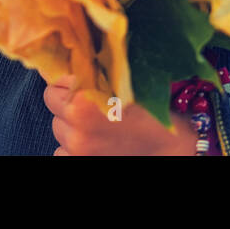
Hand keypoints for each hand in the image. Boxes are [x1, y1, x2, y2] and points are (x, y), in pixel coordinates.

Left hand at [43, 74, 198, 154]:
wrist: (176, 150)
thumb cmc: (156, 113)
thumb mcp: (126, 83)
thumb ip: (95, 73)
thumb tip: (66, 63)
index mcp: (84, 103)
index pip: (54, 84)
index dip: (69, 81)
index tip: (84, 83)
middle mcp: (76, 130)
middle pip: (53, 107)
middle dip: (69, 102)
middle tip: (94, 104)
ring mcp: (78, 152)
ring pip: (58, 130)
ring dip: (71, 126)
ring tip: (97, 126)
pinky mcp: (80, 165)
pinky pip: (61, 153)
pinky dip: (72, 149)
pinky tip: (95, 145)